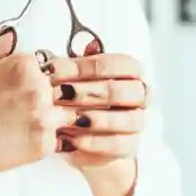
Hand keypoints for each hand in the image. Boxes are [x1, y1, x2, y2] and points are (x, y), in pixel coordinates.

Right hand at [0, 41, 73, 180]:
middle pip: (66, 87)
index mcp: (25, 66)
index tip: (41, 81)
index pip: (54, 64)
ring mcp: (44, 118)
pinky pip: (59, 138)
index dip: (47, 73)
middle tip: (38, 103)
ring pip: (68, 113)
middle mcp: (40, 90)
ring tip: (35, 121)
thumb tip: (13, 38)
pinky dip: (47, 137)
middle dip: (57, 93)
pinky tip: (28, 137)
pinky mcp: (43, 145)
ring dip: (57, 115)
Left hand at [45, 52, 147, 168]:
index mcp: (131, 71)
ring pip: (126, 120)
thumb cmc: (78, 97)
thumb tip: (80, 49)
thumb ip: (76, 63)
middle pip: (121, 91)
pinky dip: (93, 143)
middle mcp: (140, 95)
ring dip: (94, 120)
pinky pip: (118, 146)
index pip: (118, 64)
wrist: (80, 133)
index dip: (87, 67)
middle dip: (87, 93)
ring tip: (65, 121)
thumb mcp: (73, 77)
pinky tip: (71, 141)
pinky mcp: (130, 146)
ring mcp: (137, 122)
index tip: (55, 70)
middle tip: (59, 96)